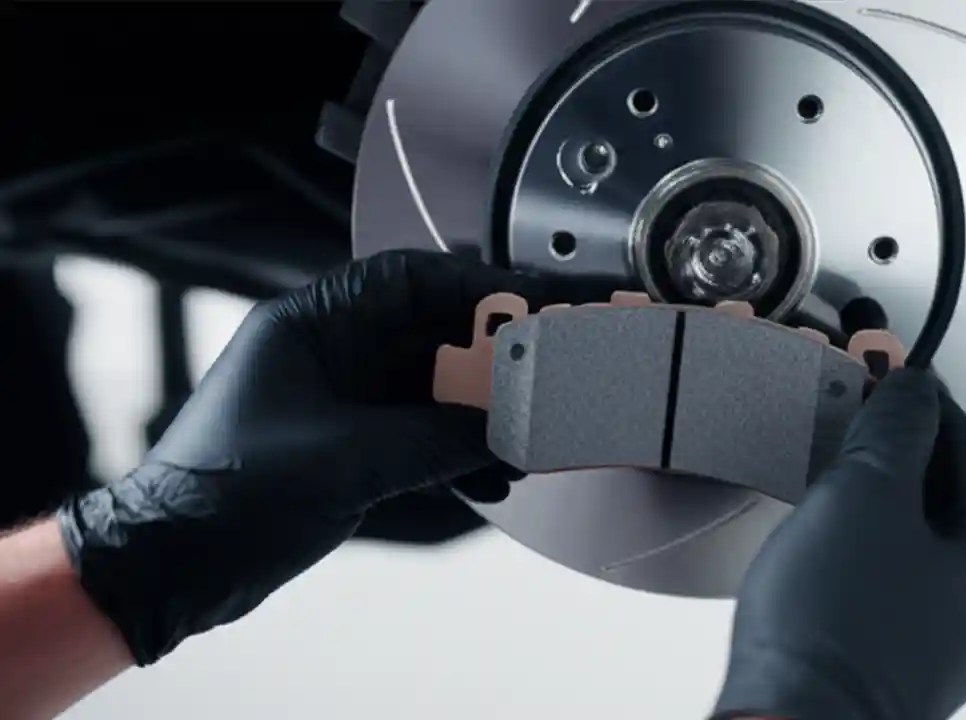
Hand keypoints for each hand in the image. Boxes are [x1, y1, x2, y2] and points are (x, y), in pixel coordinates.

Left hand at [57, 250, 552, 665]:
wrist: (173, 567)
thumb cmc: (225, 495)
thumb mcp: (346, 459)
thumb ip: (434, 439)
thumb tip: (502, 432)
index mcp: (309, 326)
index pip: (405, 280)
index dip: (473, 285)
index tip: (528, 300)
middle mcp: (327, 355)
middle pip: (426, 334)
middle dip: (487, 356)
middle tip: (540, 371)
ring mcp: (338, 402)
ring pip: (429, 390)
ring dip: (477, 416)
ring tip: (520, 440)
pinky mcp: (346, 447)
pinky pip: (418, 435)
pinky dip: (456, 454)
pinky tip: (487, 478)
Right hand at [713, 370, 965, 719]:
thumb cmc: (837, 620)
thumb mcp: (868, 493)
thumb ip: (898, 429)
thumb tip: (915, 390)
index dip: (940, 413)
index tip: (904, 380)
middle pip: (955, 509)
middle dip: (909, 457)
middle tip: (865, 415)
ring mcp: (939, 649)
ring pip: (919, 549)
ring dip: (883, 502)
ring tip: (835, 465)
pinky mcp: (890, 667)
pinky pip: (888, 586)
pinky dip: (864, 547)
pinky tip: (823, 533)